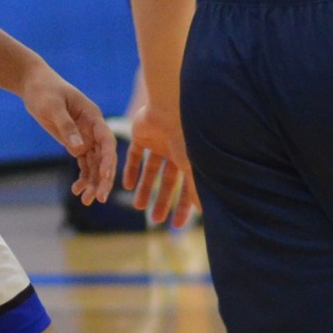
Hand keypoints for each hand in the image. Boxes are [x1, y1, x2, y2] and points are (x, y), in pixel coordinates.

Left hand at [18, 64, 115, 203]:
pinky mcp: (75, 143)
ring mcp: (85, 137)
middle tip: (99, 198)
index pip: (107, 141)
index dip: (108, 160)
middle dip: (103, 178)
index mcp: (93, 117)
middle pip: (104, 157)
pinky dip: (83, 177)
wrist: (33, 85)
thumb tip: (78, 149)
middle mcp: (93, 129)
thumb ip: (66, 126)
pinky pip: (83, 163)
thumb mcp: (53, 107)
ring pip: (94, 164)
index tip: (104, 176)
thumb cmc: (44, 90)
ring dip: (93, 182)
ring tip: (87, 201)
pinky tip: (77, 191)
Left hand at [123, 101, 198, 227]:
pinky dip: (130, 169)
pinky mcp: (141, 134)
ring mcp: (158, 141)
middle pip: (168, 181)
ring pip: (151, 169)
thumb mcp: (193, 166)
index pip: (187, 187)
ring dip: (144, 188)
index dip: (183, 206)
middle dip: (162, 200)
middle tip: (155, 220)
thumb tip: (207, 215)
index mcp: (190, 157)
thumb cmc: (186, 136)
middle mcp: (175, 149)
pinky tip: (125, 185)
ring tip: (137, 206)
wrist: (169, 107)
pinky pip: (134, 154)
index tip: (177, 226)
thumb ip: (198, 190)